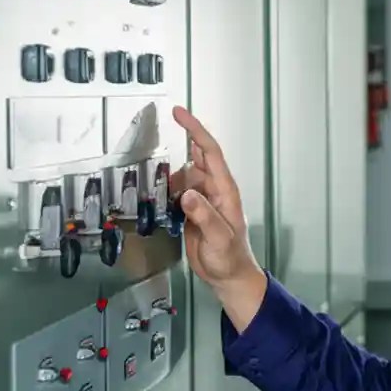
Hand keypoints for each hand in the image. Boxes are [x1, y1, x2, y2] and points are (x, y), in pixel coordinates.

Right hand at [171, 105, 266, 327]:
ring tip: (160, 183)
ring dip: (173, 174)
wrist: (228, 277)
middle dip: (184, 139)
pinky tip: (161, 195)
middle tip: (164, 127)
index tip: (179, 114)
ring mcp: (204, 199)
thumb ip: (204, 215)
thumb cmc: (230, 258)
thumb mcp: (218, 237)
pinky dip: (169, 189)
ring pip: (186, 175)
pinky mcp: (194, 211)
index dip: (195, 130)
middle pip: (198, 157)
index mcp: (225, 190)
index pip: (210, 152)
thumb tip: (187, 194)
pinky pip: (179, 191)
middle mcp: (215, 190)